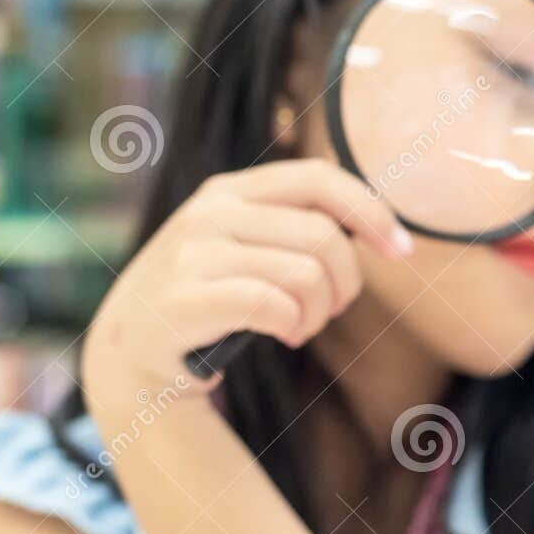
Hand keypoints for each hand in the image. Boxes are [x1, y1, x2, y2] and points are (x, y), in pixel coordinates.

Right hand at [83, 159, 412, 409]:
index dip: (371, 211)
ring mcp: (193, 253)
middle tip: (328, 311)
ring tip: (299, 327)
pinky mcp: (184, 299)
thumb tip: (380, 228)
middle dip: (345, 284)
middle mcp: (209, 211)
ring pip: (305, 274)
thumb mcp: (244, 246)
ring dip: (318, 313)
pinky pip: (273, 304)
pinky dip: (292, 326)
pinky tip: (282, 335)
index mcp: (230, 190)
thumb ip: (294, 226)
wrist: (130, 354)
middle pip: (323, 236)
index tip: (402, 250)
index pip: (318, 178)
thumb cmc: (210, 299)